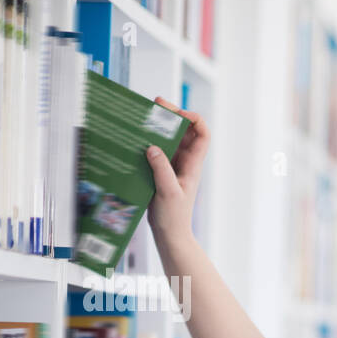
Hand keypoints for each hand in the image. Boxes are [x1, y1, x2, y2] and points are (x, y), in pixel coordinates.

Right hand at [144, 96, 209, 247]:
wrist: (169, 234)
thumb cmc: (174, 217)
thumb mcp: (168, 192)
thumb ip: (161, 169)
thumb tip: (153, 147)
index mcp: (193, 164)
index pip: (203, 135)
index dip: (194, 120)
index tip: (177, 113)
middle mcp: (185, 162)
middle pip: (184, 132)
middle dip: (172, 116)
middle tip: (155, 103)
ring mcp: (173, 166)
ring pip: (169, 140)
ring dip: (158, 126)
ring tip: (143, 115)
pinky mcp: (160, 172)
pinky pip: (156, 151)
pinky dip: (147, 141)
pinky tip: (134, 137)